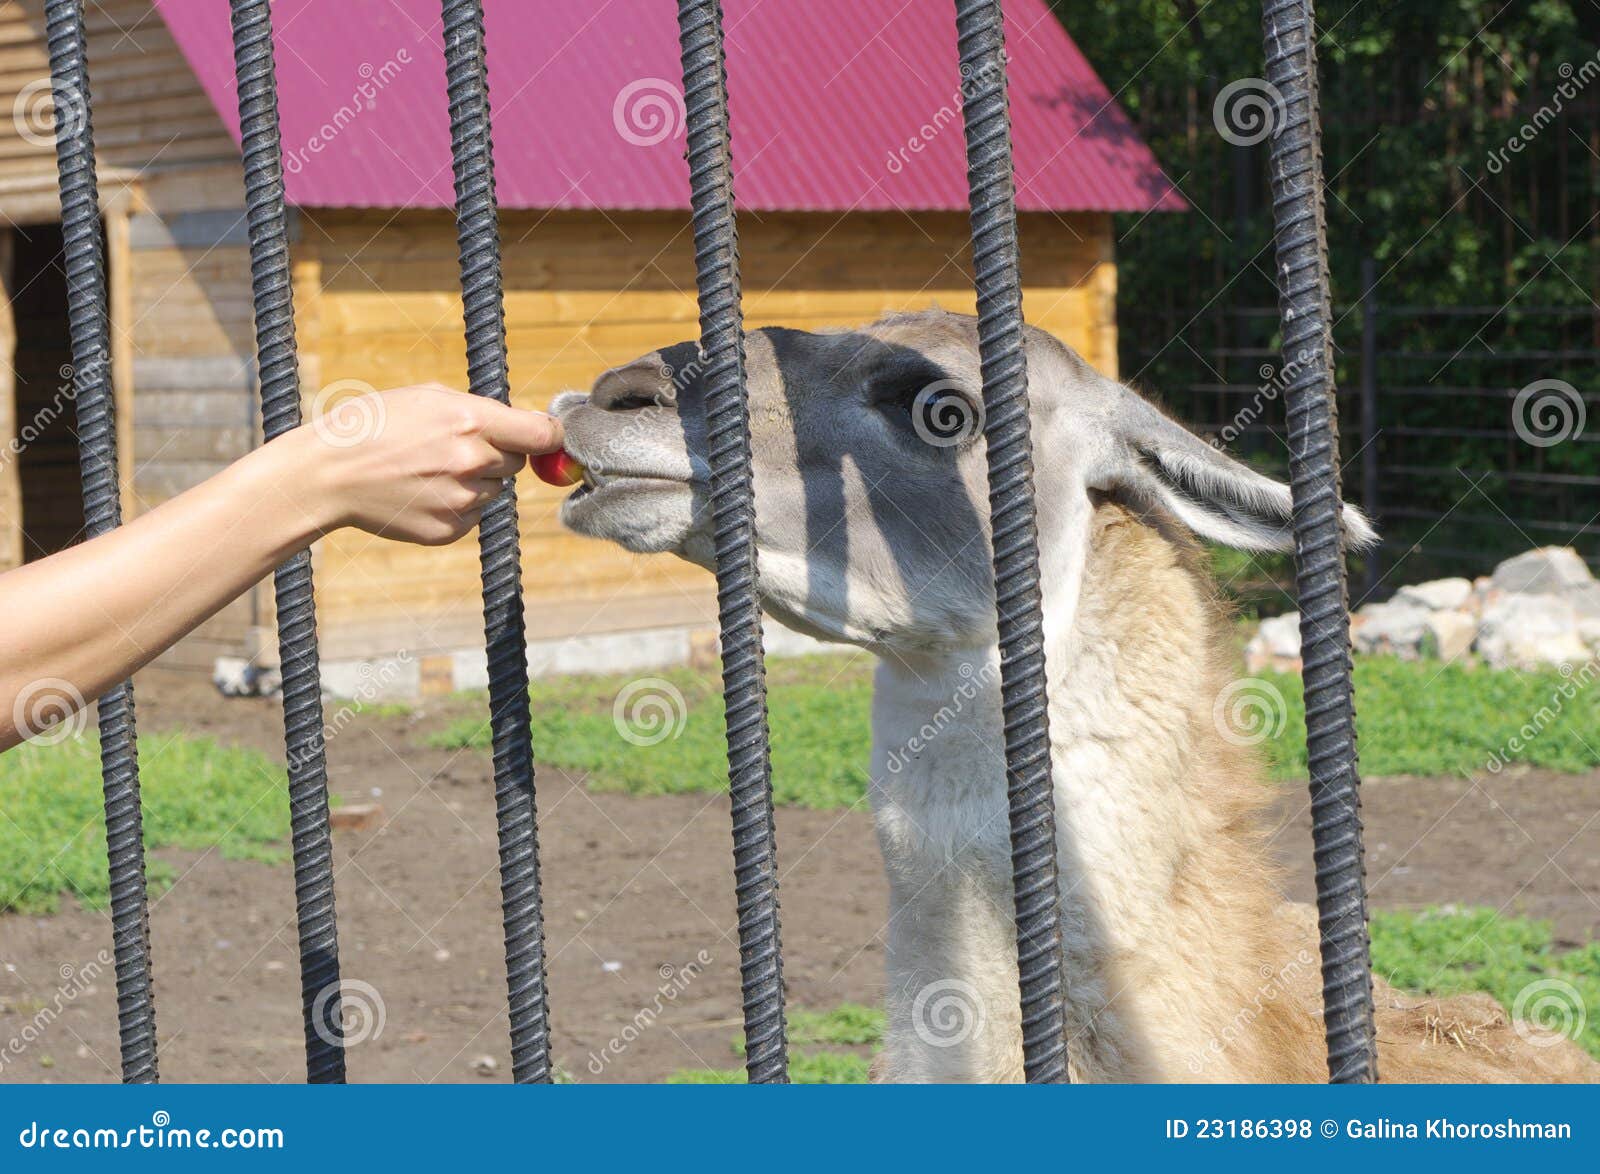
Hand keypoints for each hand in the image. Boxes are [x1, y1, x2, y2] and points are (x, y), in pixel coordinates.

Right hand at [274, 383, 564, 545]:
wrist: (327, 475)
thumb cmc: (374, 425)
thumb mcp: (426, 397)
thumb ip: (480, 409)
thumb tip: (526, 423)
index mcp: (471, 422)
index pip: (543, 435)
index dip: (552, 437)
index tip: (552, 438)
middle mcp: (473, 462)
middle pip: (518, 462)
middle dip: (499, 454)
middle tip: (454, 447)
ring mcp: (462, 501)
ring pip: (494, 490)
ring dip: (475, 480)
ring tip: (427, 469)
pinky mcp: (449, 530)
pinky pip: (473, 515)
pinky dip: (457, 505)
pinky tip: (420, 492)